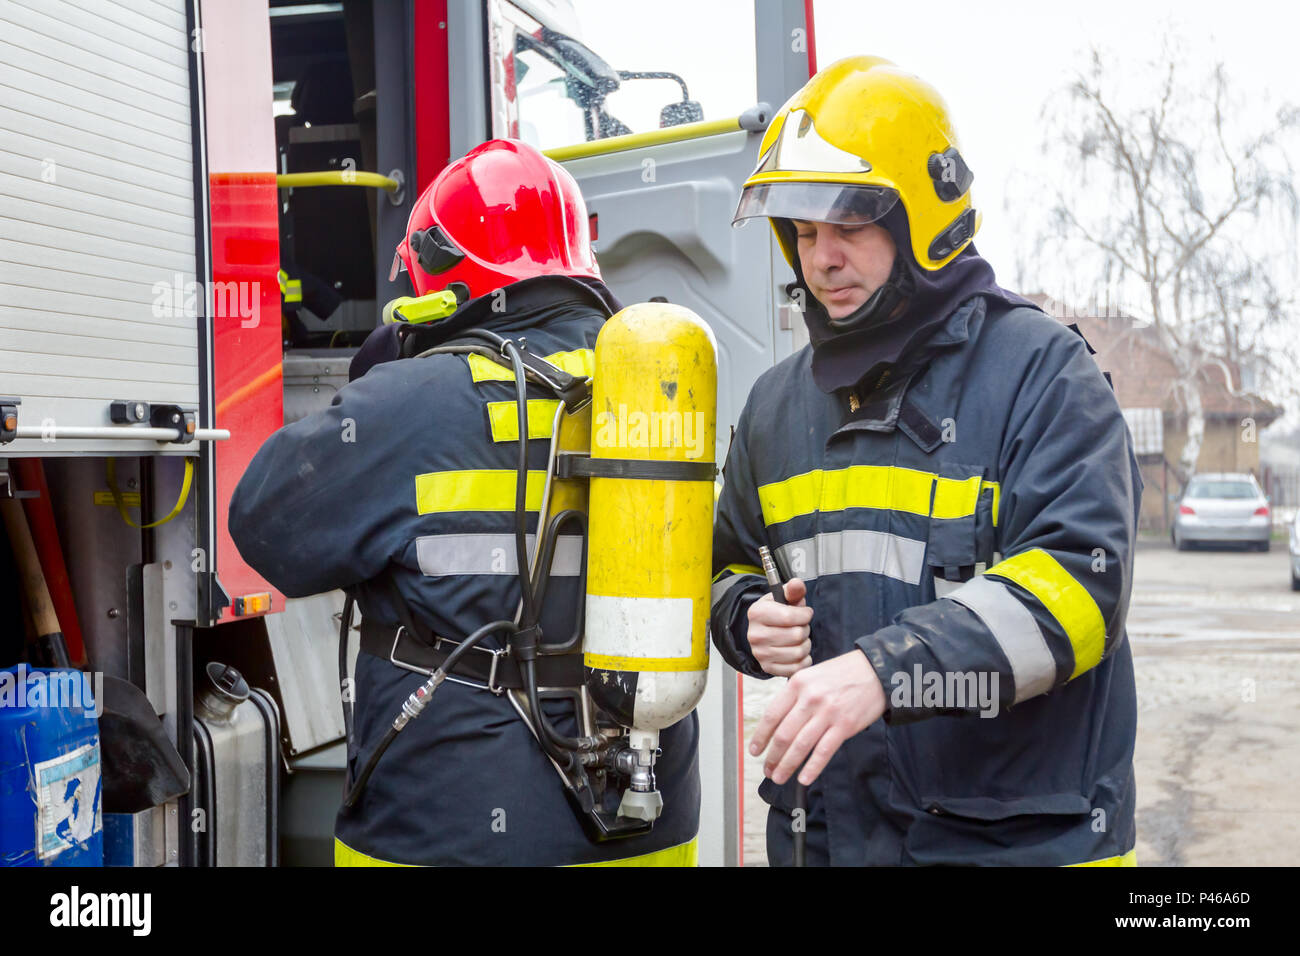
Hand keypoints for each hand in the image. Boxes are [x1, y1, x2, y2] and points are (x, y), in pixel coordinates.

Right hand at [746, 578, 812, 676]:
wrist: (762, 631)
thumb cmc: (775, 613)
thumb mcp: (783, 598)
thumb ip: (793, 590)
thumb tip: (797, 584)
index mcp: (757, 613)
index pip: (789, 617)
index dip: (804, 614)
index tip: (805, 613)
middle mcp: (755, 635)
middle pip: (796, 635)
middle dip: (805, 629)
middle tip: (801, 626)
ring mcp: (760, 654)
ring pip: (798, 652)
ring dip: (806, 645)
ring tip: (800, 639)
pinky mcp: (768, 668)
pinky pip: (797, 667)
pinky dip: (804, 660)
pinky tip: (798, 651)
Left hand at [749, 649, 886, 786]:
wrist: (875, 671)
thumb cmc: (842, 673)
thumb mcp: (812, 675)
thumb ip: (795, 696)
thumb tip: (777, 723)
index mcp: (798, 684)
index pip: (772, 715)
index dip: (760, 736)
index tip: (754, 750)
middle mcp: (810, 698)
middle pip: (784, 734)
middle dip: (772, 756)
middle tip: (767, 769)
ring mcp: (827, 713)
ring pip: (801, 746)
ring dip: (787, 765)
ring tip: (779, 777)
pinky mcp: (845, 726)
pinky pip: (824, 752)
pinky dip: (812, 768)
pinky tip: (803, 779)